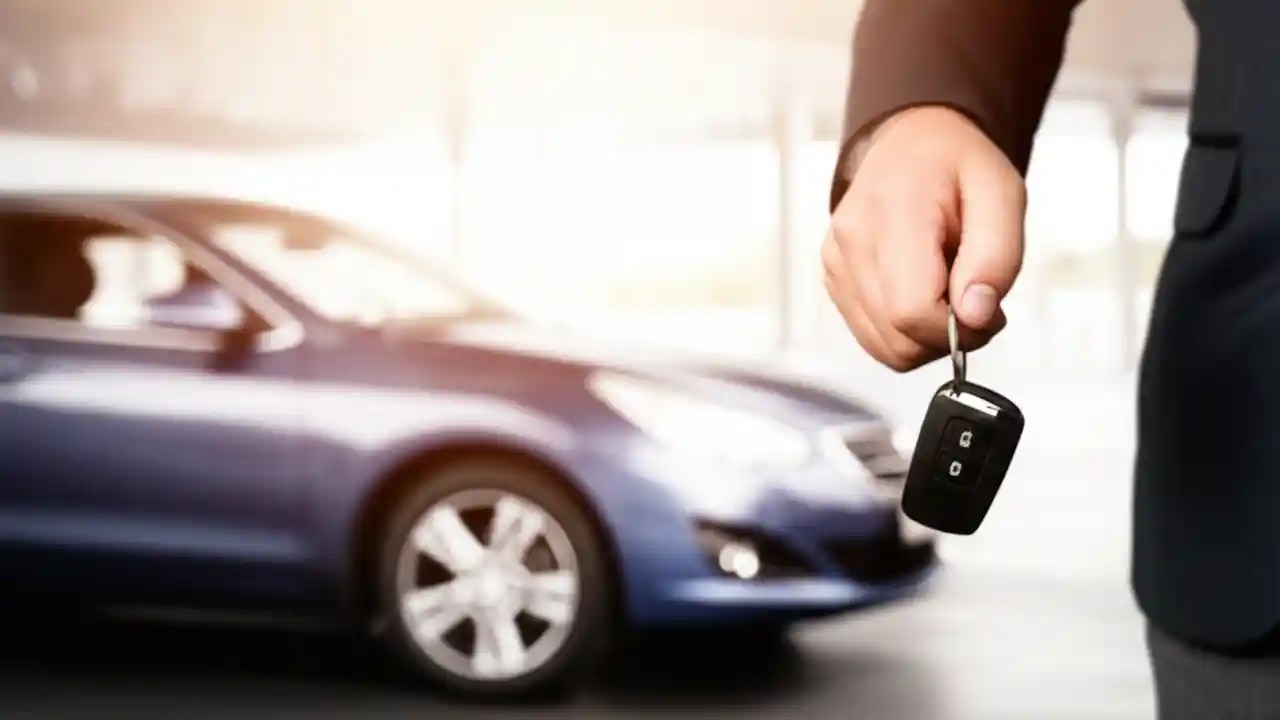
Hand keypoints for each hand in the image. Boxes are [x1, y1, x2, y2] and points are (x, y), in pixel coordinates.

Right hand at [822, 106, 1025, 371]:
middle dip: (946, 336)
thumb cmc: (957, 167)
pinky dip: (905, 331)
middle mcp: (852, 240)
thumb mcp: (1002, 194)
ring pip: (884, 346)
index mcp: (893, 211)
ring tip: (947, 292)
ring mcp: (836, 262)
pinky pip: (873, 336)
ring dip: (926, 337)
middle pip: (897, 336)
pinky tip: (922, 293)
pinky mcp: (833, 279)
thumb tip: (974, 316)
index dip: (956, 329)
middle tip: (974, 301)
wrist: (911, 145)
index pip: (911, 310)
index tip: (987, 310)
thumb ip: (996, 258)